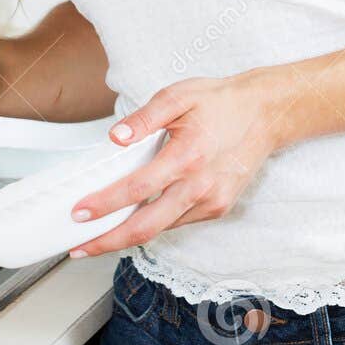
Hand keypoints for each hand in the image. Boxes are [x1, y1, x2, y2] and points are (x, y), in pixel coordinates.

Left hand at [66, 70, 283, 256]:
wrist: (266, 114)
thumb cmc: (221, 103)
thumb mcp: (178, 96)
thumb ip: (144, 118)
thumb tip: (115, 137)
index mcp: (186, 157)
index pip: (136, 189)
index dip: (104, 204)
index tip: (79, 213)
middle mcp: (200, 187)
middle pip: (146, 227)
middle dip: (107, 241)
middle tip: (79, 248)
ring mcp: (211, 202)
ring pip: (161, 229)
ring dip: (128, 236)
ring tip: (99, 236)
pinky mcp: (218, 208)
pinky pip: (178, 222)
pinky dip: (154, 223)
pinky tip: (135, 219)